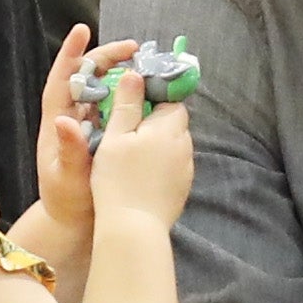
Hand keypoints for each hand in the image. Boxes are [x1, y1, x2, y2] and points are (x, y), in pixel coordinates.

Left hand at [37, 26, 136, 231]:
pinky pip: (118, 107)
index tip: (82, 29)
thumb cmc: (66, 202)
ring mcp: (91, 124)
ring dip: (123, 73)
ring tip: (146, 63)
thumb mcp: (66, 179)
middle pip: (87, 76)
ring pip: (105, 88)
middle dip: (108, 57)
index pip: (61, 80)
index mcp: (58, 123)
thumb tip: (64, 119)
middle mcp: (74, 116)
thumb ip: (69, 152)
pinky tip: (151, 91)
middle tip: (134, 48)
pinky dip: (133, 95)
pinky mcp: (106, 134)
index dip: (70, 53)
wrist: (76, 222)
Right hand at [90, 69, 194, 226]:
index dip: (153, 99)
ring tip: (130, 155)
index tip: (133, 104)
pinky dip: (159, 166)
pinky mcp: (182, 189)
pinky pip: (173, 167)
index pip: (172, 101)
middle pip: (174, 123)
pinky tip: (140, 176)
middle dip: (154, 122)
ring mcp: (186, 169)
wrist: (133, 228)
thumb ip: (127, 103)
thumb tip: (135, 73)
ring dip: (157, 145)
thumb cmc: (118, 178)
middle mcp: (185, 145)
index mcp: (170, 127)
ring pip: (173, 146)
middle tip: (126, 130)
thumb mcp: (115, 136)